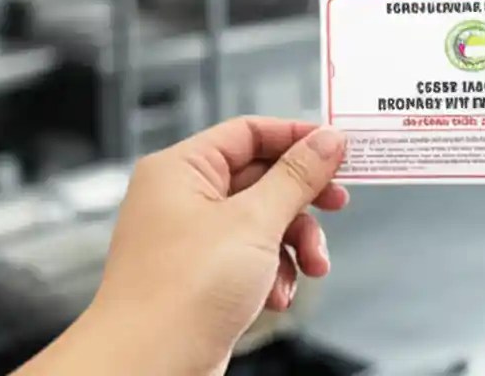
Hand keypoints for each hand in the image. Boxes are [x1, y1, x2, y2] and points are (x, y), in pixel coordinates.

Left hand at [16, 118, 347, 375]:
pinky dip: (272, 274)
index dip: (295, 137)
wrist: (148, 367)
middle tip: (336, 204)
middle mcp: (181, 199)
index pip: (247, 132)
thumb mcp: (254, 222)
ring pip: (262, 223)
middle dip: (302, 202)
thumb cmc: (178, 295)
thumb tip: (327, 141)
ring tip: (310, 266)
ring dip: (294, 245)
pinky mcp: (202, 278)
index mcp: (181, 170)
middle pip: (261, 178)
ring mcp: (191, 240)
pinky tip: (276, 296)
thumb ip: (297, 177)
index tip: (337, 148)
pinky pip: (252, 259)